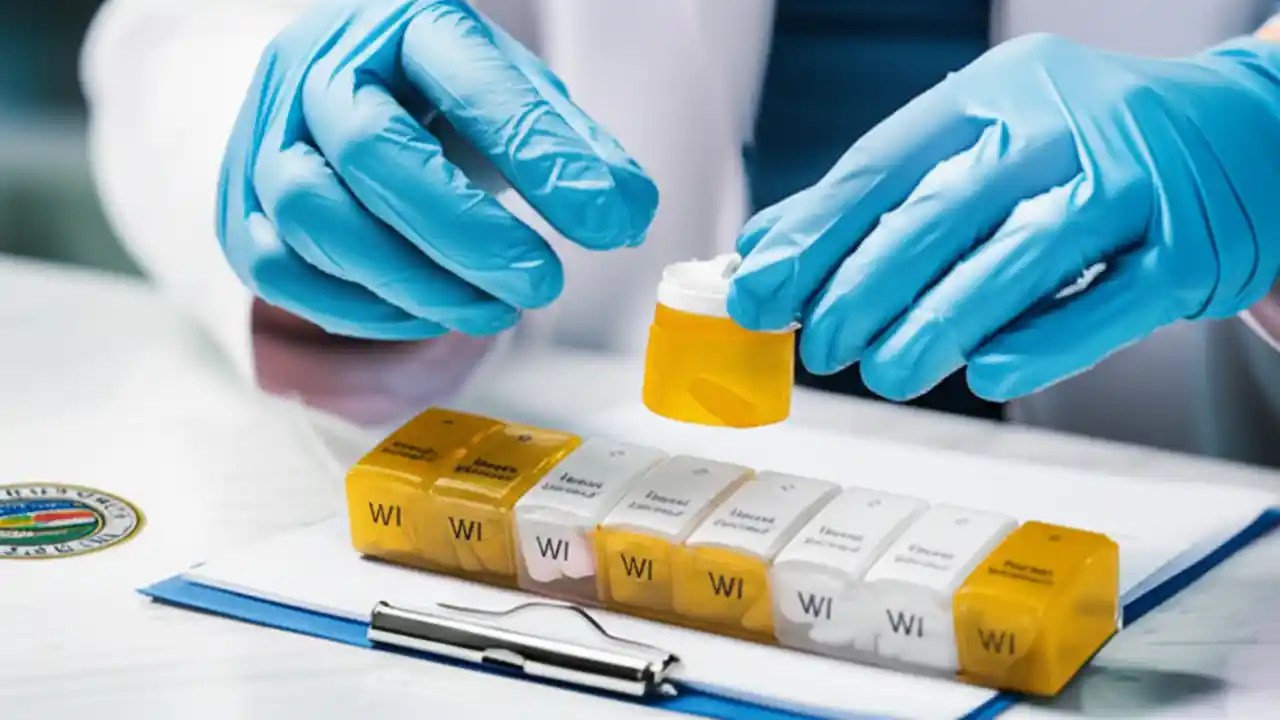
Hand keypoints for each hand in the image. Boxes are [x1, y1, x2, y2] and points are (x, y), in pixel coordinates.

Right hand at [218, 0, 656, 339]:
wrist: (342, 98)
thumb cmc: (440, 100)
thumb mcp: (513, 97)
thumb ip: (570, 148)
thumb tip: (627, 214)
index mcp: (399, 21)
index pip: (467, 79)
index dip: (540, 155)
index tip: (609, 221)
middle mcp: (317, 69)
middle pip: (372, 151)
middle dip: (466, 233)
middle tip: (543, 282)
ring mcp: (265, 138)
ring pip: (314, 218)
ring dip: (414, 282)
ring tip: (493, 309)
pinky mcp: (240, 209)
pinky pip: (281, 272)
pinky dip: (362, 309)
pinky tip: (429, 314)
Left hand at [729, 34, 1279, 400]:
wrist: (1250, 130)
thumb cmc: (1090, 147)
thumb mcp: (986, 143)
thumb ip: (880, 199)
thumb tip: (767, 249)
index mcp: (996, 96)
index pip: (885, 165)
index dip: (815, 233)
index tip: (758, 289)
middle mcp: (1063, 127)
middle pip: (944, 212)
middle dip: (866, 287)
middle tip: (820, 346)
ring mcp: (1133, 184)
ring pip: (1021, 258)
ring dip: (940, 324)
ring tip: (884, 374)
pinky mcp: (1191, 247)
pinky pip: (1111, 301)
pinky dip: (1045, 341)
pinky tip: (989, 373)